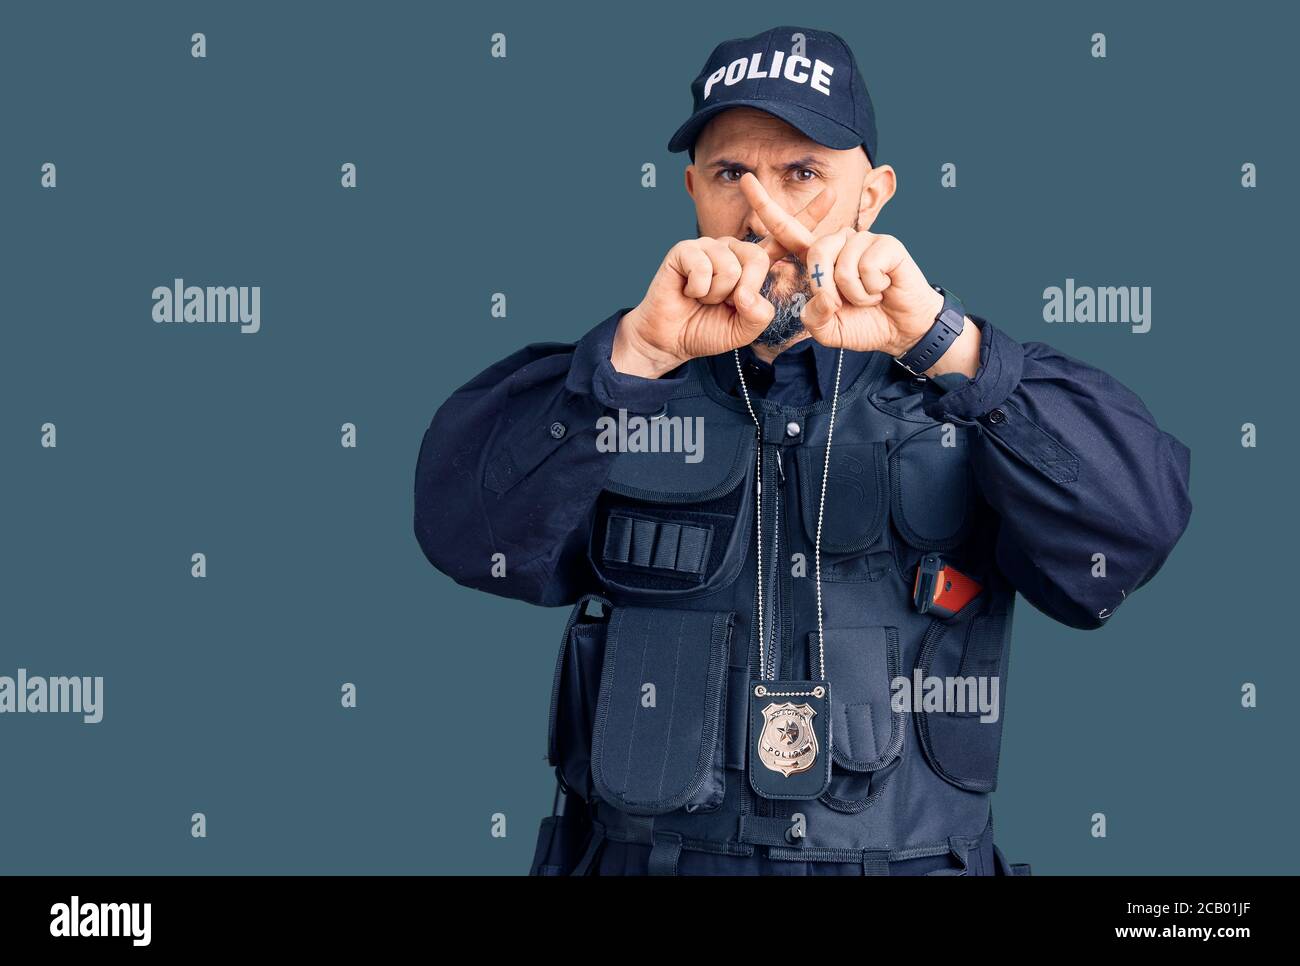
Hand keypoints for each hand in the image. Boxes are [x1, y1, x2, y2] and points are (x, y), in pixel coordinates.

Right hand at [612, 184, 838, 378]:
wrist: (671, 339)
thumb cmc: (707, 330)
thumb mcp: (745, 329)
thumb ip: (759, 314)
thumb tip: (749, 295)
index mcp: (752, 264)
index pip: (783, 239)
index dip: (809, 217)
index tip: (833, 195)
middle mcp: (733, 249)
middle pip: (757, 259)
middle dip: (742, 292)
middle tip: (723, 305)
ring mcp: (709, 246)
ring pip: (730, 267)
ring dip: (716, 295)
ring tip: (703, 298)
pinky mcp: (684, 250)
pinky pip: (704, 268)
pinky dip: (698, 290)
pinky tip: (688, 291)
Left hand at [740, 172, 946, 358]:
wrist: (900, 331)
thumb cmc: (862, 324)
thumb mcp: (826, 328)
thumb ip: (812, 316)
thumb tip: (823, 296)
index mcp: (818, 258)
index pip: (787, 230)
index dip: (766, 206)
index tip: (746, 180)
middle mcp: (838, 242)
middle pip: (815, 253)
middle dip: (827, 290)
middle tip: (845, 305)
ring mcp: (863, 240)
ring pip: (842, 267)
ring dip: (855, 295)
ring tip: (869, 296)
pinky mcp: (887, 243)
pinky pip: (866, 268)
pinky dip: (873, 289)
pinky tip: (883, 288)